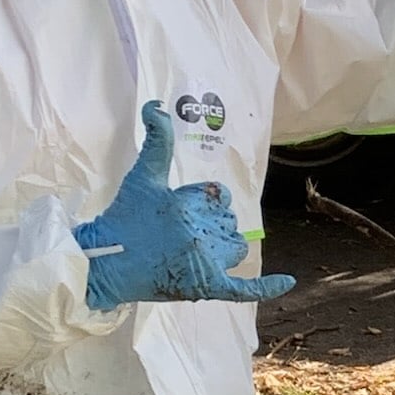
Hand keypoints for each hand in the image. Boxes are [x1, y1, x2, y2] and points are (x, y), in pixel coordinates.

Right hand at [73, 102, 297, 310]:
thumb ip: (157, 141)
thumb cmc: (123, 218)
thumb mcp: (142, 176)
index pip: (219, 196)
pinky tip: (290, 281)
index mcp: (190, 205)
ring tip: (198, 246)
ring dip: (225, 244)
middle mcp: (201, 233)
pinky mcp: (205, 286)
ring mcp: (205, 261)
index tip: (182, 206)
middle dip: (210, 224)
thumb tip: (156, 105)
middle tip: (179, 231)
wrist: (105, 262)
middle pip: (227, 223)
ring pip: (236, 248)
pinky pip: (243, 290)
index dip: (205, 199)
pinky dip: (267, 287)